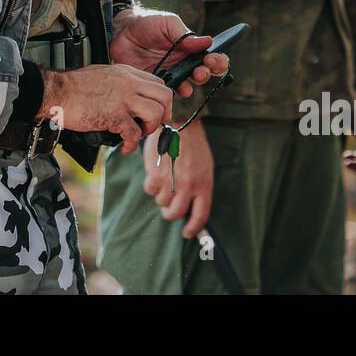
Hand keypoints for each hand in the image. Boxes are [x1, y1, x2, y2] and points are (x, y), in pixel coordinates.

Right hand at [40, 64, 171, 153]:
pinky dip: (131, 145)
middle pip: (165, 96)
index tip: (154, 111)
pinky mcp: (115, 115)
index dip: (160, 101)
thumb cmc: (72, 87)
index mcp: (126, 72)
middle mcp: (129, 83)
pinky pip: (134, 134)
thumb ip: (118, 83)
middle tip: (152, 124)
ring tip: (137, 134)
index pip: (158, 83)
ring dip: (149, 129)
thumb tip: (128, 96)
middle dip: (163, 114)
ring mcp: (124, 99)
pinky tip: (124, 147)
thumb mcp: (102, 74)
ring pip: (156, 113)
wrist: (56, 92)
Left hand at [109, 9, 228, 97]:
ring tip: (188, 82)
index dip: (217, 61)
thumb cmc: (146, 23)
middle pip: (204, 74)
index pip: (211, 57)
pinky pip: (168, 92)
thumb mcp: (167, 23)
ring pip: (188, 85)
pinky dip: (173, 93)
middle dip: (207, 74)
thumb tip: (207, 42)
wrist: (120, 32)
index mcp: (190, 48)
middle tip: (200, 71)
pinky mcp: (156, 82)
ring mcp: (171, 74)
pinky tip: (173, 89)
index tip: (211, 59)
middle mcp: (183, 63)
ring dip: (192, 85)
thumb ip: (185, 34)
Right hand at [142, 121, 212, 238]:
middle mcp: (188, 187)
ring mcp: (170, 182)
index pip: (200, 216)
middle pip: (175, 213)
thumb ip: (199, 187)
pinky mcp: (155, 174)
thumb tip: (192, 205)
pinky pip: (150, 190)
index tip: (187, 233)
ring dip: (161, 195)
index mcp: (204, 185)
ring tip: (164, 180)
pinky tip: (155, 172)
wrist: (179, 123)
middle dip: (170, 213)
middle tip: (169, 206)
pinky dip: (151, 184)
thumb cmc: (193, 144)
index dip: (193, 228)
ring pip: (161, 202)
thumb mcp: (205, 166)